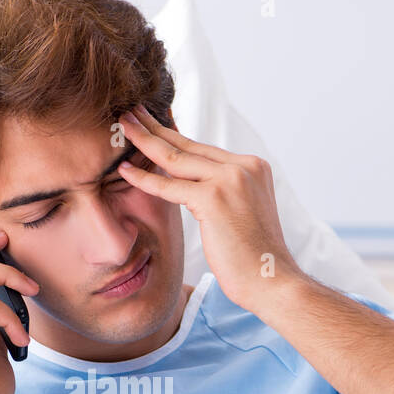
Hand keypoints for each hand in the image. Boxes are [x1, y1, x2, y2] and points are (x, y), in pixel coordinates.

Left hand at [116, 104, 304, 315]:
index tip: (152, 123)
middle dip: (155, 127)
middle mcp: (243, 166)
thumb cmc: (253, 257)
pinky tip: (126, 169)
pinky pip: (170, 186)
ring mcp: (230, 180)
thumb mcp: (242, 212)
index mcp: (252, 167)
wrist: (271, 280)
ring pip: (176, 158)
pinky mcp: (214, 198)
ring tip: (122, 126)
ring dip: (145, 140)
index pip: (203, 148)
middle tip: (130, 112)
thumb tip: (193, 183)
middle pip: (188, 145)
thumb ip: (222, 191)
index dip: (174, 135)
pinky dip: (145, 178)